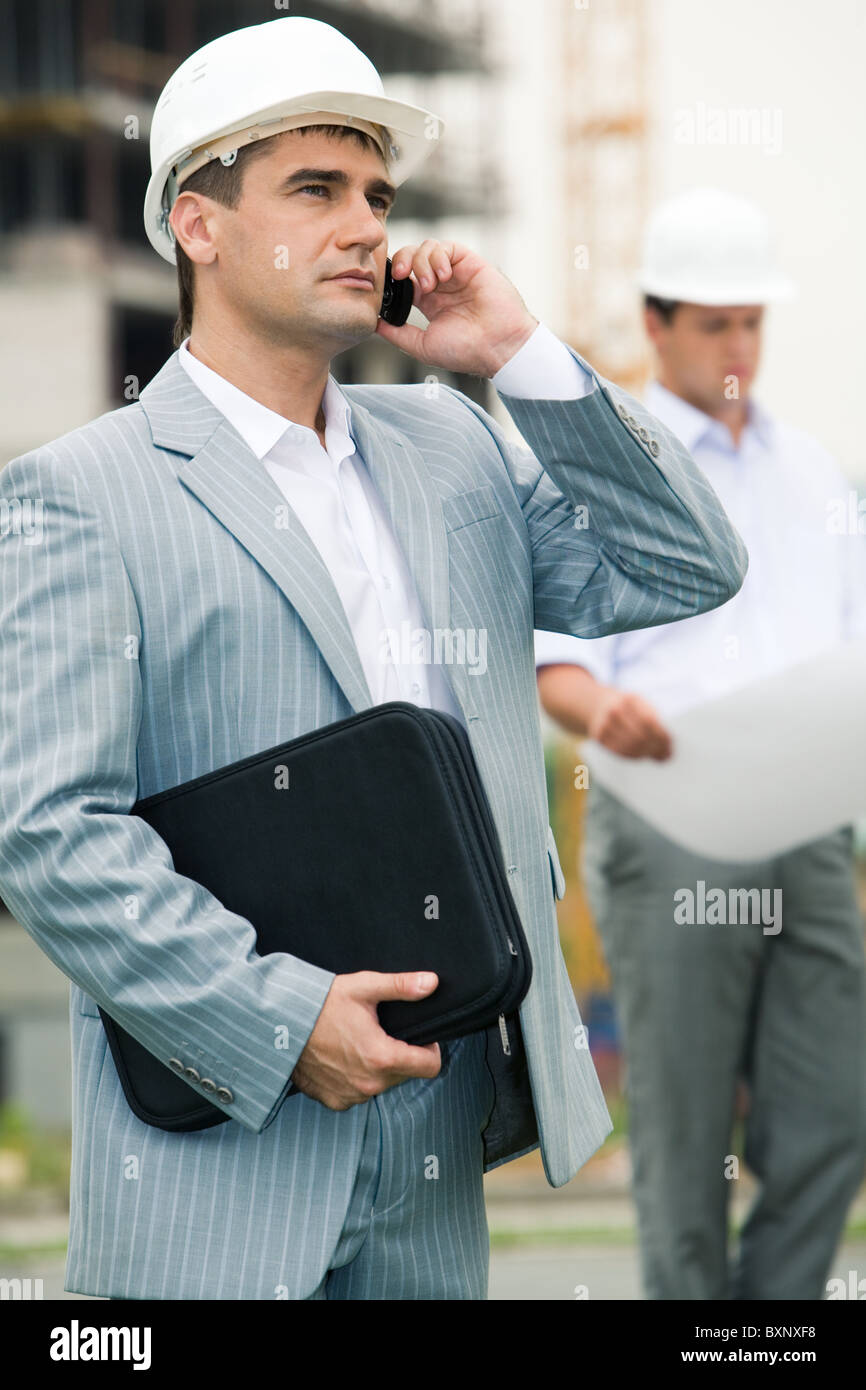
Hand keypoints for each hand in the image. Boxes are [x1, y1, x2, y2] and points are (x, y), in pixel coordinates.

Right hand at [291, 969, 441, 1109]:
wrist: (278, 1025)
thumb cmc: (320, 1004)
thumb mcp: (363, 987)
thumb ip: (401, 986)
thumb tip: (431, 983)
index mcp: (382, 1057)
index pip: (430, 1066)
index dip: (431, 1049)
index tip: (420, 1036)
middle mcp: (369, 1084)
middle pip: (406, 1074)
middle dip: (401, 1055)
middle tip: (381, 1032)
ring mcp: (351, 1096)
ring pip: (382, 1084)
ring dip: (379, 1068)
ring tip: (359, 1042)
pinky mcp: (334, 1101)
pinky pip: (358, 1093)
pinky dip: (356, 1078)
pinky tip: (343, 1057)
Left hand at [375, 239, 537, 377]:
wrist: (498, 347)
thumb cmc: (466, 350)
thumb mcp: (422, 345)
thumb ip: (397, 333)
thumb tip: (372, 324)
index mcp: (430, 302)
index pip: (404, 278)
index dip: (392, 277)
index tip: (387, 287)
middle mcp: (441, 284)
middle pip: (411, 257)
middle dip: (402, 261)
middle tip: (401, 275)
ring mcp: (456, 272)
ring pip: (426, 248)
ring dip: (421, 263)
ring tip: (430, 285)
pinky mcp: (470, 262)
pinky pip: (446, 246)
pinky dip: (438, 256)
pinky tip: (443, 276)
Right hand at [588, 688, 672, 759]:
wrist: (598, 704)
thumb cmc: (628, 706)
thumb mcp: (641, 703)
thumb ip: (654, 718)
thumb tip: (668, 742)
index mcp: (629, 699)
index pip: (649, 721)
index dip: (661, 734)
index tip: (671, 743)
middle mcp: (615, 711)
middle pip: (640, 736)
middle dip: (656, 747)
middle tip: (667, 754)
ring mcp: (605, 724)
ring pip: (631, 746)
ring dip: (647, 754)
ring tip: (659, 756)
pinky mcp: (599, 737)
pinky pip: (620, 751)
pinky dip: (635, 756)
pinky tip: (644, 755)